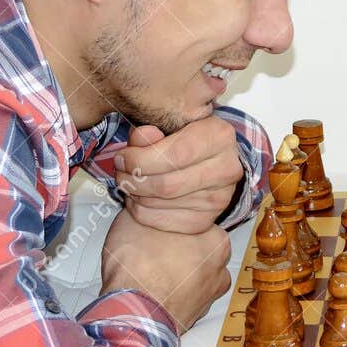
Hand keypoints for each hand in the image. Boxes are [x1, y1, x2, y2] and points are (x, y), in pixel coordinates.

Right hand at [100, 209, 232, 332]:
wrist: (134, 312)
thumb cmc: (140, 267)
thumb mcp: (134, 219)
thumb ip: (148, 210)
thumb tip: (142, 204)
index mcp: (216, 240)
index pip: (200, 225)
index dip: (177, 226)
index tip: (162, 229)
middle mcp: (221, 269)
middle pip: (200, 251)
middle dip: (180, 250)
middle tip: (154, 250)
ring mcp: (211, 295)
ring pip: (194, 276)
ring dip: (177, 275)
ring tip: (151, 272)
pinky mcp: (196, 317)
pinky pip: (185, 299)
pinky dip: (173, 295)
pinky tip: (154, 290)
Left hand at [113, 116, 243, 234]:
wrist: (209, 162)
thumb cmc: (186, 140)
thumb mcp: (170, 126)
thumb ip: (151, 131)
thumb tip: (140, 138)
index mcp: (220, 136)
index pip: (176, 155)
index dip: (141, 159)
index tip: (123, 158)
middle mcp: (227, 169)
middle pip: (166, 184)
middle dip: (133, 179)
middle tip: (120, 171)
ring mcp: (219, 199)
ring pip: (160, 203)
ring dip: (133, 194)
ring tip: (128, 181)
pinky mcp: (205, 220)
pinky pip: (160, 221)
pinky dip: (139, 210)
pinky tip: (139, 196)